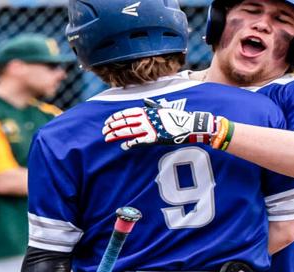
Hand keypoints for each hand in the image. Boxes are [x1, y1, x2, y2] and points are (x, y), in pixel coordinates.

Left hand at [102, 99, 229, 149]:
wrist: (191, 125)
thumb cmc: (178, 117)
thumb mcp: (163, 108)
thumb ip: (151, 106)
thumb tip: (144, 102)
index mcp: (147, 110)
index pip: (126, 113)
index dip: (115, 117)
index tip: (107, 121)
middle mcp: (146, 118)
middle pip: (124, 122)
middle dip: (112, 126)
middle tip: (103, 131)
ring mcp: (150, 128)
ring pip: (128, 131)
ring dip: (116, 134)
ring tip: (107, 138)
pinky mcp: (155, 138)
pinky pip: (138, 141)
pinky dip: (129, 144)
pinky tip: (123, 146)